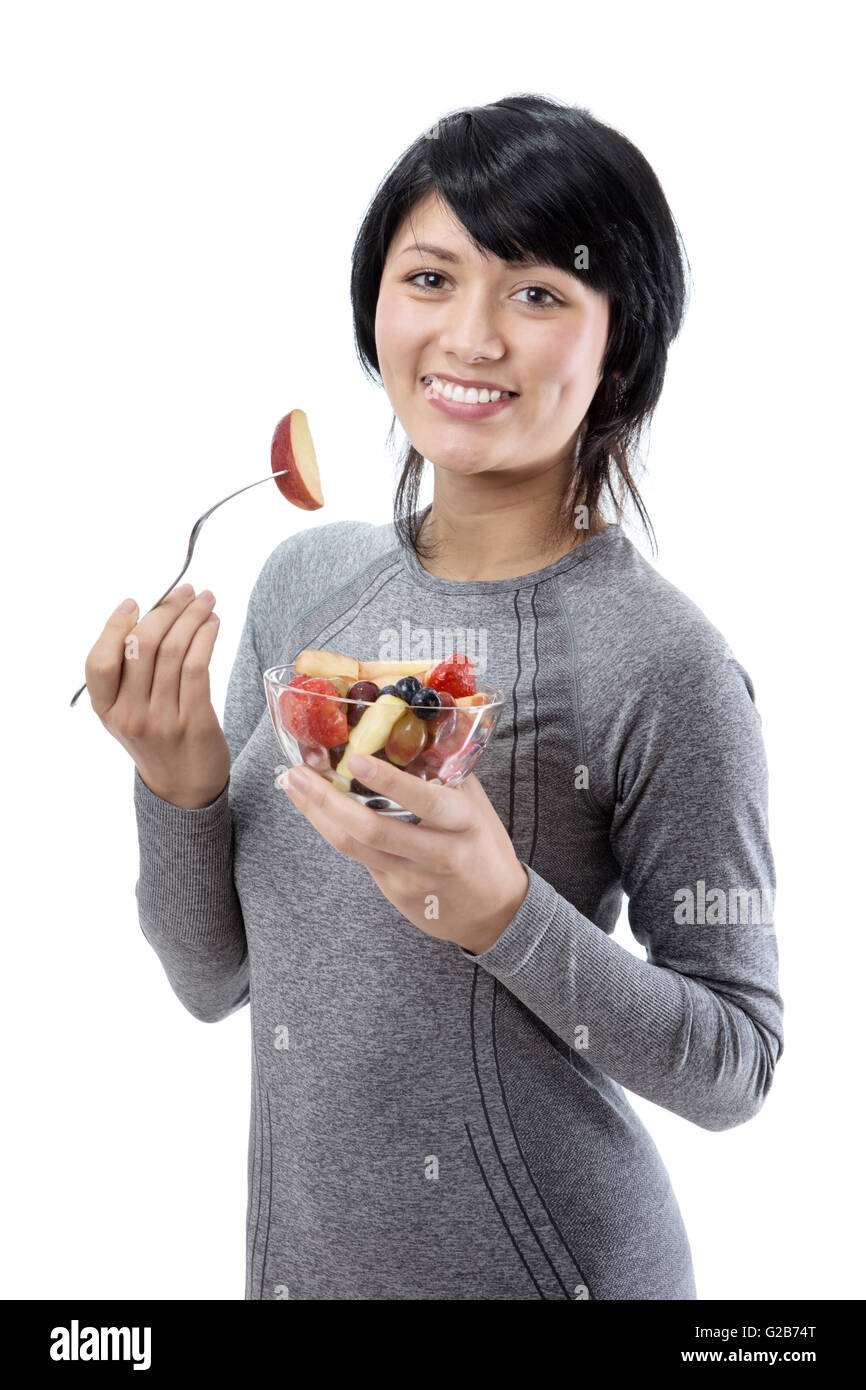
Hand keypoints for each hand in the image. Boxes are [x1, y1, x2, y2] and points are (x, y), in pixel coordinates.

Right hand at [85, 584, 229, 808]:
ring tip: (205, 600)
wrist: (184, 788)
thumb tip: (148, 614)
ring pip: (173, 650)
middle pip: (141, 646)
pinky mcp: (194, 721)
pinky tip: (213, 624)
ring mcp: (161, 719)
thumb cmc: (157, 738)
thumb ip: (128, 673)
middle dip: (166, 609)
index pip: (99, 661)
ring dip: (192, 617)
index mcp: (105, 709)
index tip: (136, 602)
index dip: (114, 625)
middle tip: (186, 591)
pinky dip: (206, 637)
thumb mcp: (127, 711)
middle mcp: (129, 714)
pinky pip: (197, 666)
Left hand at [278, 754, 529, 953]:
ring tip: (294, 786)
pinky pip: (359, 859)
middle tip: (298, 773)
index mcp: (462, 823)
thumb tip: (412, 732)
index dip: (389, 781)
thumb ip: (446, 774)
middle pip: (372, 829)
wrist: (496, 913)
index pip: (425, 801)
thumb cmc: (484, 847)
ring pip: (354, 847)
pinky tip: (316, 810)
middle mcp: (436, 852)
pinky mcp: (395, 893)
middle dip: (328, 800)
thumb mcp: (476, 806)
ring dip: (318, 814)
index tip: (357, 759)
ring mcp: (411, 876)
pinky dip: (333, 830)